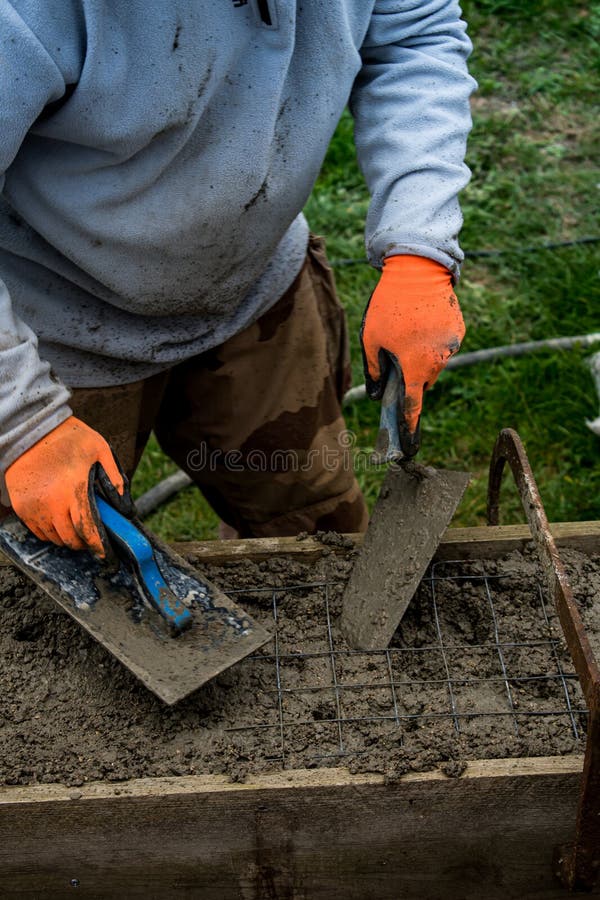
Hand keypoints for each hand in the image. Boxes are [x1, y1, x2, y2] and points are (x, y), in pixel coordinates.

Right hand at [5, 416, 124, 555]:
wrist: (30, 431)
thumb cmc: (67, 438)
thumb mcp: (99, 449)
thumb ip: (114, 476)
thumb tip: (125, 504)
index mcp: (74, 489)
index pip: (89, 529)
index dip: (99, 546)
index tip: (107, 555)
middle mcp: (52, 503)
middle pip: (71, 538)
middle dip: (84, 543)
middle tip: (91, 539)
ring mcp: (35, 507)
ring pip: (54, 538)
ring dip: (67, 539)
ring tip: (75, 530)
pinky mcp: (21, 508)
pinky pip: (38, 532)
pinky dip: (50, 533)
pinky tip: (58, 523)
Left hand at [360, 255, 464, 446]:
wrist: (419, 270)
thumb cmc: (389, 307)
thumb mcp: (371, 339)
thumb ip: (373, 370)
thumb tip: (375, 393)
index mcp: (416, 367)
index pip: (413, 405)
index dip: (409, 425)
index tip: (409, 444)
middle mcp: (438, 360)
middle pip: (423, 381)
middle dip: (411, 377)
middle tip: (396, 358)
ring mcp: (451, 345)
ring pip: (434, 362)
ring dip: (422, 357)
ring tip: (408, 331)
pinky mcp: (458, 330)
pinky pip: (443, 344)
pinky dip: (432, 341)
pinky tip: (420, 321)